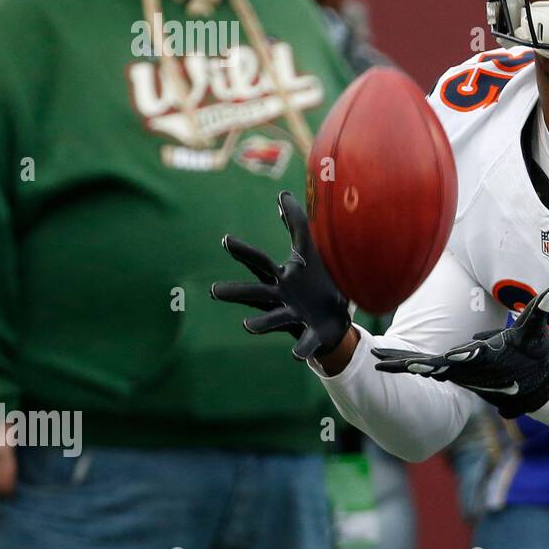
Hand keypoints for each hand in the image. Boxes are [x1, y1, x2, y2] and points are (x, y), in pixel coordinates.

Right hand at [210, 190, 351, 360]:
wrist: (333, 319)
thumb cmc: (313, 283)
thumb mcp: (307, 251)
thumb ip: (296, 223)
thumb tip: (283, 194)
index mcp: (279, 278)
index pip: (259, 263)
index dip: (244, 252)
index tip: (226, 240)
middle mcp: (280, 299)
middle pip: (256, 293)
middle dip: (237, 291)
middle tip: (214, 290)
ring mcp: (294, 318)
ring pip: (274, 320)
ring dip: (261, 324)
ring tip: (246, 327)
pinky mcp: (311, 335)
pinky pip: (305, 343)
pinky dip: (301, 349)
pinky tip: (295, 355)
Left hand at [371, 286, 548, 418]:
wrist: (534, 386)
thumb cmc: (534, 356)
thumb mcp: (535, 332)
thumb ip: (539, 311)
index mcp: (484, 360)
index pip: (458, 358)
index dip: (440, 359)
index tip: (422, 360)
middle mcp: (467, 370)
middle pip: (432, 366)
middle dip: (407, 364)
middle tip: (379, 361)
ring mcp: (460, 374)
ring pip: (426, 368)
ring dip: (402, 364)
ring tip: (376, 360)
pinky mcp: (456, 373)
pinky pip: (428, 368)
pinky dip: (410, 364)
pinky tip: (389, 360)